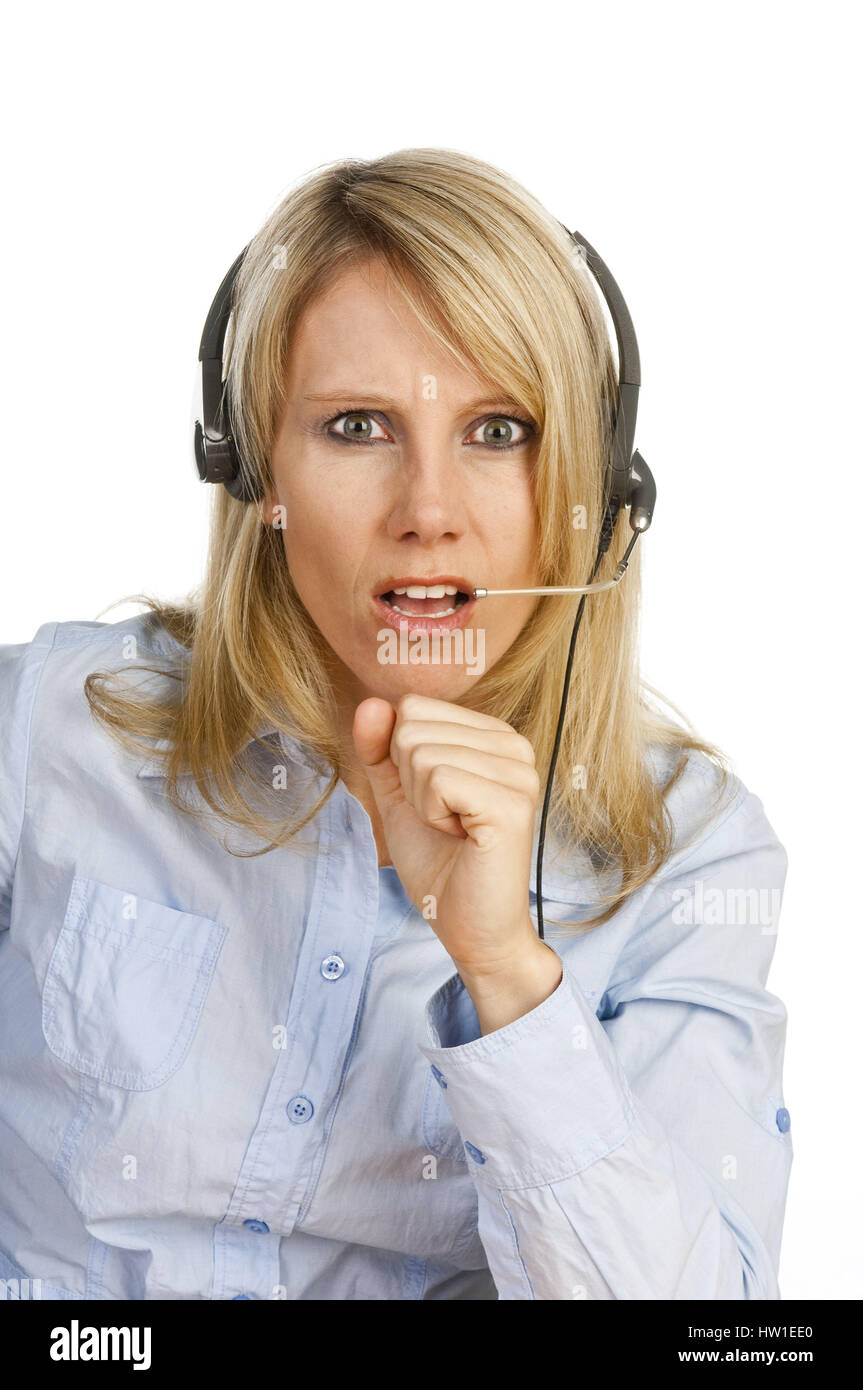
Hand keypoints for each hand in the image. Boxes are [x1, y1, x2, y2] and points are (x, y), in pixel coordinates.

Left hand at [352, 693, 548, 987]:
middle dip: (409, 781)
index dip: (401, 761)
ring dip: (421, 803)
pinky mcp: (511, 802)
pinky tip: (461, 837)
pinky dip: (432, 815)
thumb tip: (370, 703)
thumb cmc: (440, 863)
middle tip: (443, 820)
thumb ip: (381, 749)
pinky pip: (437, 780)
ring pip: (420, 752)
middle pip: (412, 727)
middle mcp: (513, 745)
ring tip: (453, 830)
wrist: (469, 927)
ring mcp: (518, 772)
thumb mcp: (398, 796)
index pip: (413, 707)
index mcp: (492, 736)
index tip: (434, 801)